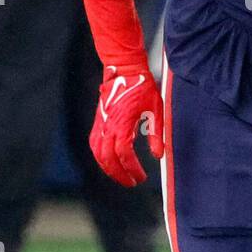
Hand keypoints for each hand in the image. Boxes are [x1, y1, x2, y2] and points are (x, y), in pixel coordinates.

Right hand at [90, 64, 162, 187]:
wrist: (124, 70)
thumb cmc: (142, 87)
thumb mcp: (156, 109)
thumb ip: (156, 134)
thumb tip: (158, 155)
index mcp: (123, 123)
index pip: (124, 154)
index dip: (132, 168)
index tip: (140, 177)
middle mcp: (108, 125)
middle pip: (108, 158)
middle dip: (119, 174)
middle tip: (131, 182)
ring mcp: (101, 123)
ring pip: (97, 153)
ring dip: (108, 168)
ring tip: (120, 176)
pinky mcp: (98, 120)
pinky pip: (94, 143)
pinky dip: (99, 156)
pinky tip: (108, 161)